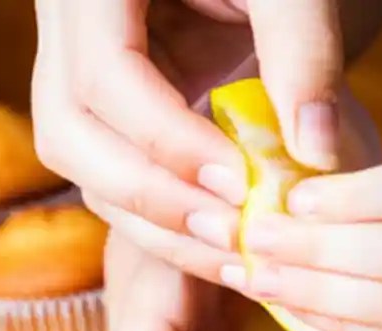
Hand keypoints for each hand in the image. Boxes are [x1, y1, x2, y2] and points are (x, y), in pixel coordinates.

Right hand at [32, 0, 348, 236]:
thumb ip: (303, 49)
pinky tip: (224, 237)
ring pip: (83, 162)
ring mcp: (76, 63)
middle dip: (150, 197)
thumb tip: (316, 153)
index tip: (242, 184)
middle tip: (232, 234)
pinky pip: (114, 165)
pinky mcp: (107, 98)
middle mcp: (65, 24)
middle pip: (68, 133)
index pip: (104, 77)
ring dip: (156, 220)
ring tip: (236, 254)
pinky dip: (165, 208)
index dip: (168, 141)